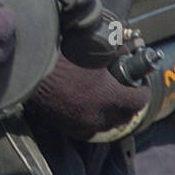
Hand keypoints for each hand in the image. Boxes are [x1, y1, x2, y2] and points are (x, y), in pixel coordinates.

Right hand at [27, 56, 149, 141]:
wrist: (31, 69)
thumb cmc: (63, 56)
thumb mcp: (94, 50)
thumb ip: (113, 51)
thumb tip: (124, 47)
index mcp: (109, 98)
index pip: (138, 102)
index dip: (142, 91)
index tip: (140, 83)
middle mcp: (98, 116)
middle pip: (124, 116)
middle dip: (128, 103)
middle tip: (126, 89)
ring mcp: (81, 124)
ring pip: (105, 124)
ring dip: (111, 113)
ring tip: (106, 97)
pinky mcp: (66, 127)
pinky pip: (87, 127)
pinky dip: (93, 118)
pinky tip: (88, 105)